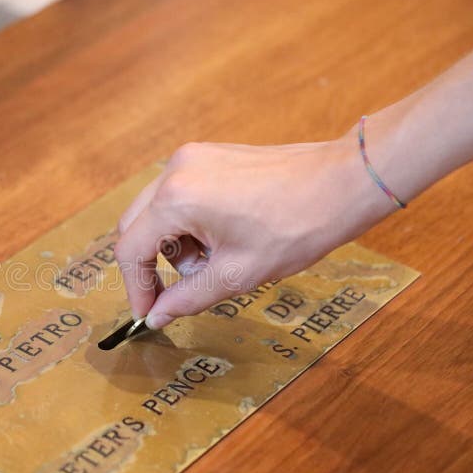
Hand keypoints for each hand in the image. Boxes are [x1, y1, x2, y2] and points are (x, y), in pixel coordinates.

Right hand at [114, 135, 392, 329]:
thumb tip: (156, 317)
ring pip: (155, 211)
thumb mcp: (236, 273)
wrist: (341, 183)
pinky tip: (220, 236)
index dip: (136, 287)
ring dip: (171, 244)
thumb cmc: (297, 227)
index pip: (131, 249)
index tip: (148, 312)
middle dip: (152, 264)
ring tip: (213, 260)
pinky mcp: (206, 155)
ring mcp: (190, 158)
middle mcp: (175, 171)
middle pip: (135, 226)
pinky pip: (176, 194)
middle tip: (178, 292)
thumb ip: (187, 297)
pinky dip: (186, 222)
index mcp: (177, 199)